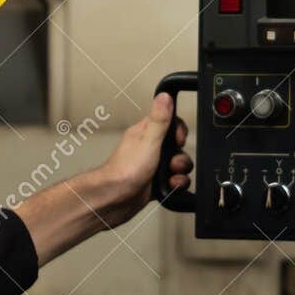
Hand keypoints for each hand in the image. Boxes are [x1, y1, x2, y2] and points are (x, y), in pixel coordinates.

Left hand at [91, 92, 190, 226]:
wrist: (113, 199)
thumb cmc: (124, 170)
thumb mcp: (148, 140)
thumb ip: (159, 119)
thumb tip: (164, 96)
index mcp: (146, 133)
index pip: (170, 124)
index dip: (179, 132)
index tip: (178, 140)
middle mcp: (149, 149)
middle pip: (177, 148)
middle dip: (181, 157)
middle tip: (172, 163)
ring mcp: (151, 167)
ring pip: (177, 166)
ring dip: (179, 173)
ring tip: (171, 177)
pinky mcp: (154, 184)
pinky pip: (173, 182)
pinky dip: (175, 185)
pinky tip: (169, 187)